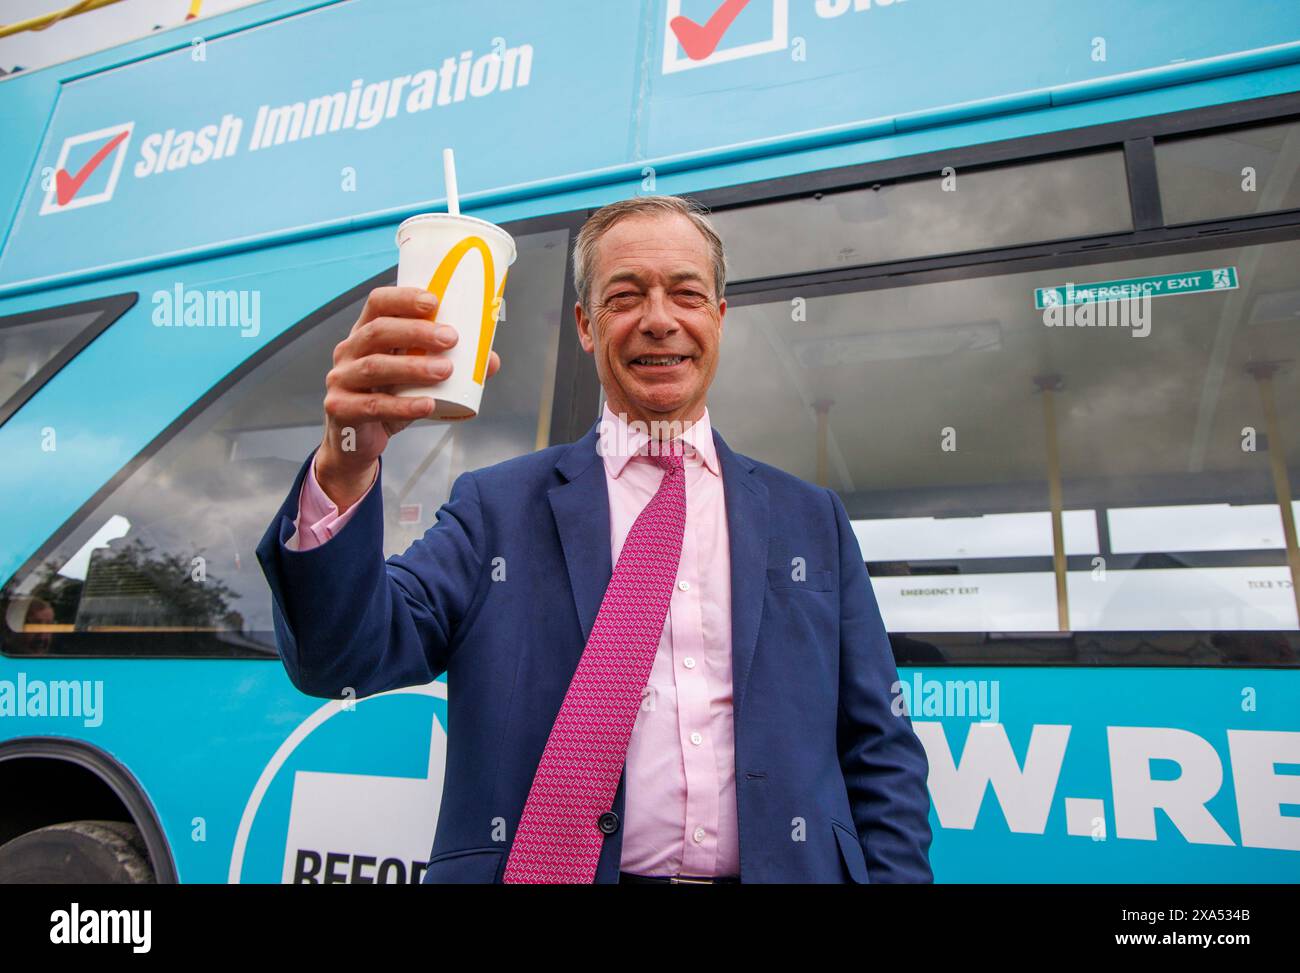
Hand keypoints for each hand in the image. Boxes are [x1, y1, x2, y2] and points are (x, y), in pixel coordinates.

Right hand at [315, 285, 501, 510]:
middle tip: (451, 338)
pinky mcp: (340, 408)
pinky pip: (373, 405)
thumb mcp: (416, 379)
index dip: (403, 298)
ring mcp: (340, 379)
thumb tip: (491, 361)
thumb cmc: (389, 399)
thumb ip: (450, 366)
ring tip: (446, 370)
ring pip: (375, 367)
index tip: (434, 301)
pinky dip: (403, 406)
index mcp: (365, 334)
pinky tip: (428, 405)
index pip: (377, 303)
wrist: (355, 442)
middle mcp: (348, 351)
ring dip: (413, 367)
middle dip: (416, 332)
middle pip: (378, 332)